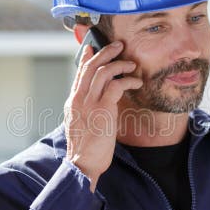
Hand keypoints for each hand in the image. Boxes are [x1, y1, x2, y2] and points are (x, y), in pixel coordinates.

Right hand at [64, 41, 142, 191]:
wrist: (82, 164)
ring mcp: (89, 103)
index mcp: (73, 101)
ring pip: (103, 71)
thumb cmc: (85, 149)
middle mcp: (78, 98)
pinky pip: (116, 85)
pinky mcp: (102, 109)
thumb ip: (87, 109)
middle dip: (105, 52)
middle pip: (91, 66)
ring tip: (131, 64)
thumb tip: (99, 102)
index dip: (88, 58)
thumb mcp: (81, 124)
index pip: (79, 73)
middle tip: (118, 45)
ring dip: (119, 64)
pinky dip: (128, 80)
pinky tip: (136, 82)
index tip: (94, 47)